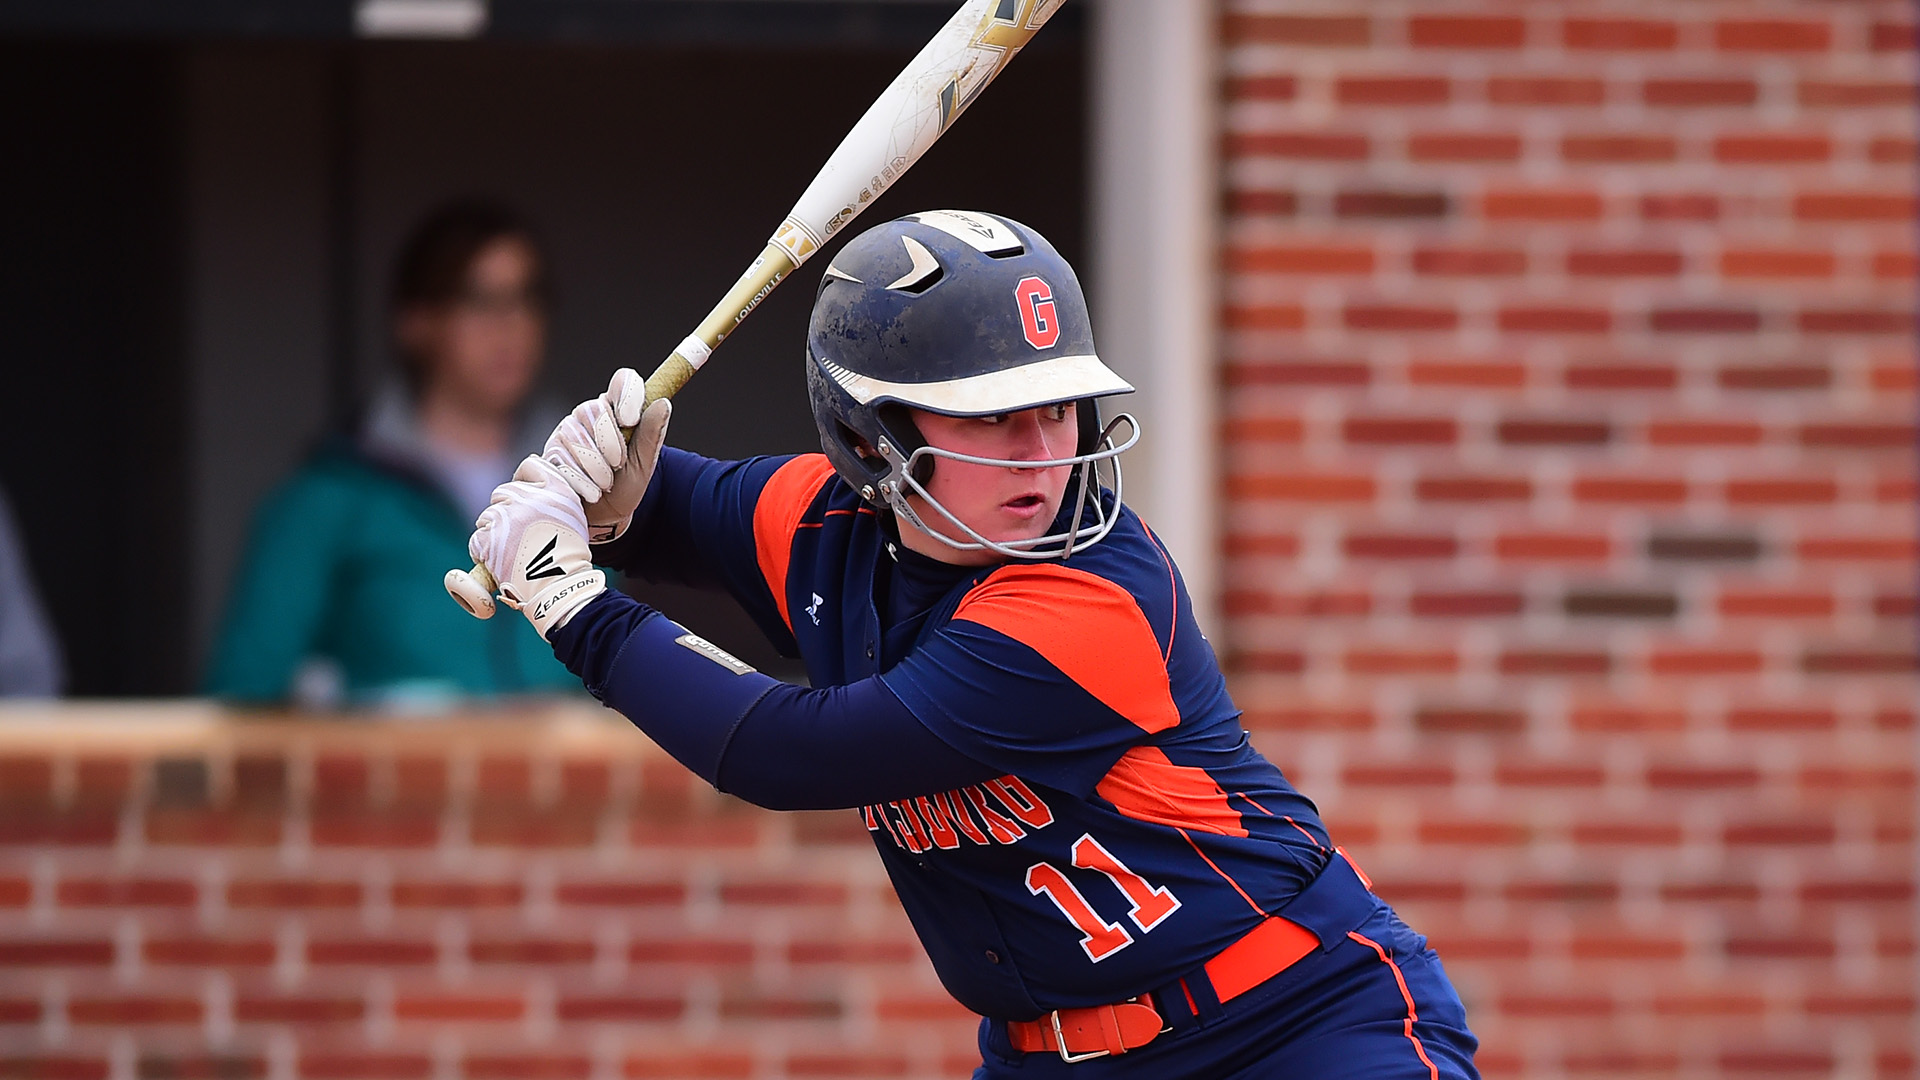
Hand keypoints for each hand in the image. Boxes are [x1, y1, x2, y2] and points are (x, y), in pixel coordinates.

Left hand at [467, 456, 606, 638]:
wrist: (559, 586)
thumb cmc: (569, 557)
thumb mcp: (573, 516)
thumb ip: (555, 493)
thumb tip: (531, 476)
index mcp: (555, 490)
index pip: (530, 466)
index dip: (523, 481)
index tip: (524, 500)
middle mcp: (530, 497)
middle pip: (503, 492)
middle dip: (506, 512)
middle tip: (518, 536)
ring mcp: (507, 516)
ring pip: (488, 516)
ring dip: (494, 533)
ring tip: (511, 553)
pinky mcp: (488, 537)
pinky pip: (477, 540)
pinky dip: (484, 553)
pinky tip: (500, 563)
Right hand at [542, 367, 671, 542]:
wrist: (602, 518)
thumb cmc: (625, 485)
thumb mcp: (644, 464)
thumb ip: (652, 434)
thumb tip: (663, 403)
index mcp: (616, 409)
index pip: (623, 381)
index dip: (627, 394)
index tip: (630, 419)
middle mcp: (588, 414)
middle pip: (594, 408)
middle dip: (610, 441)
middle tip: (618, 464)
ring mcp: (564, 432)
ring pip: (575, 435)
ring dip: (596, 465)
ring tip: (606, 484)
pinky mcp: (547, 453)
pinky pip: (560, 458)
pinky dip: (580, 480)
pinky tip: (591, 492)